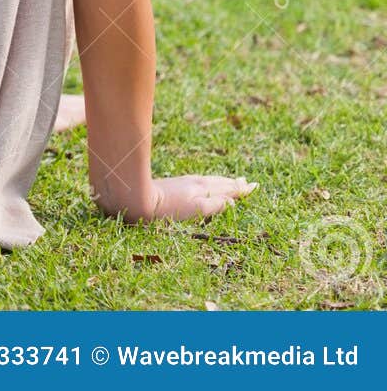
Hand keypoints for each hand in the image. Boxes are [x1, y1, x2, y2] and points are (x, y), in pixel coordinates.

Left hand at [132, 174, 258, 222]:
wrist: (138, 198)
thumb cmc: (166, 209)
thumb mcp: (195, 209)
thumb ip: (214, 205)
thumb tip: (232, 201)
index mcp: (203, 189)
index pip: (227, 189)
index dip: (240, 189)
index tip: (253, 185)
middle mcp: (196, 183)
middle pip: (219, 183)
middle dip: (234, 183)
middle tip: (246, 182)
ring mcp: (185, 182)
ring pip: (210, 181)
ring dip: (222, 181)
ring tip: (232, 181)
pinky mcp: (175, 184)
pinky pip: (200, 182)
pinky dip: (210, 182)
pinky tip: (206, 184)